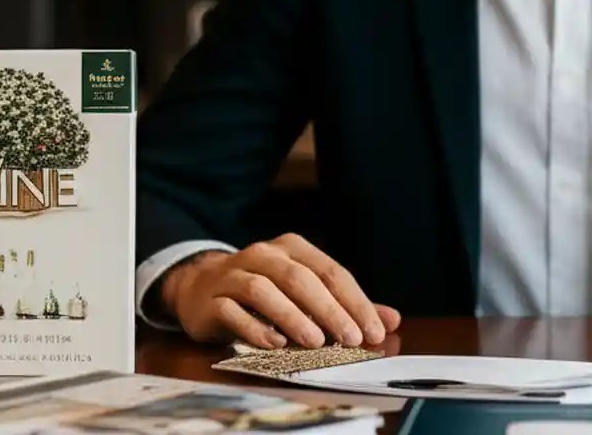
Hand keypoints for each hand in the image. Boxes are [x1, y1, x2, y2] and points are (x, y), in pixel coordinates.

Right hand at [160, 233, 401, 349]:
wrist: (200, 287)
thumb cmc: (263, 290)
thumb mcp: (305, 292)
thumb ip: (346, 305)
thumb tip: (390, 319)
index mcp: (292, 248)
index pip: (330, 271)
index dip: (354, 301)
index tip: (373, 332)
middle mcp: (263, 255)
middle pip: (300, 278)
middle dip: (329, 310)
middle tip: (350, 339)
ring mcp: (234, 274)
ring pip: (264, 290)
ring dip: (292, 316)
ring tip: (315, 342)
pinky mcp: (212, 299)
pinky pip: (233, 311)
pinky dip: (255, 327)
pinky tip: (275, 343)